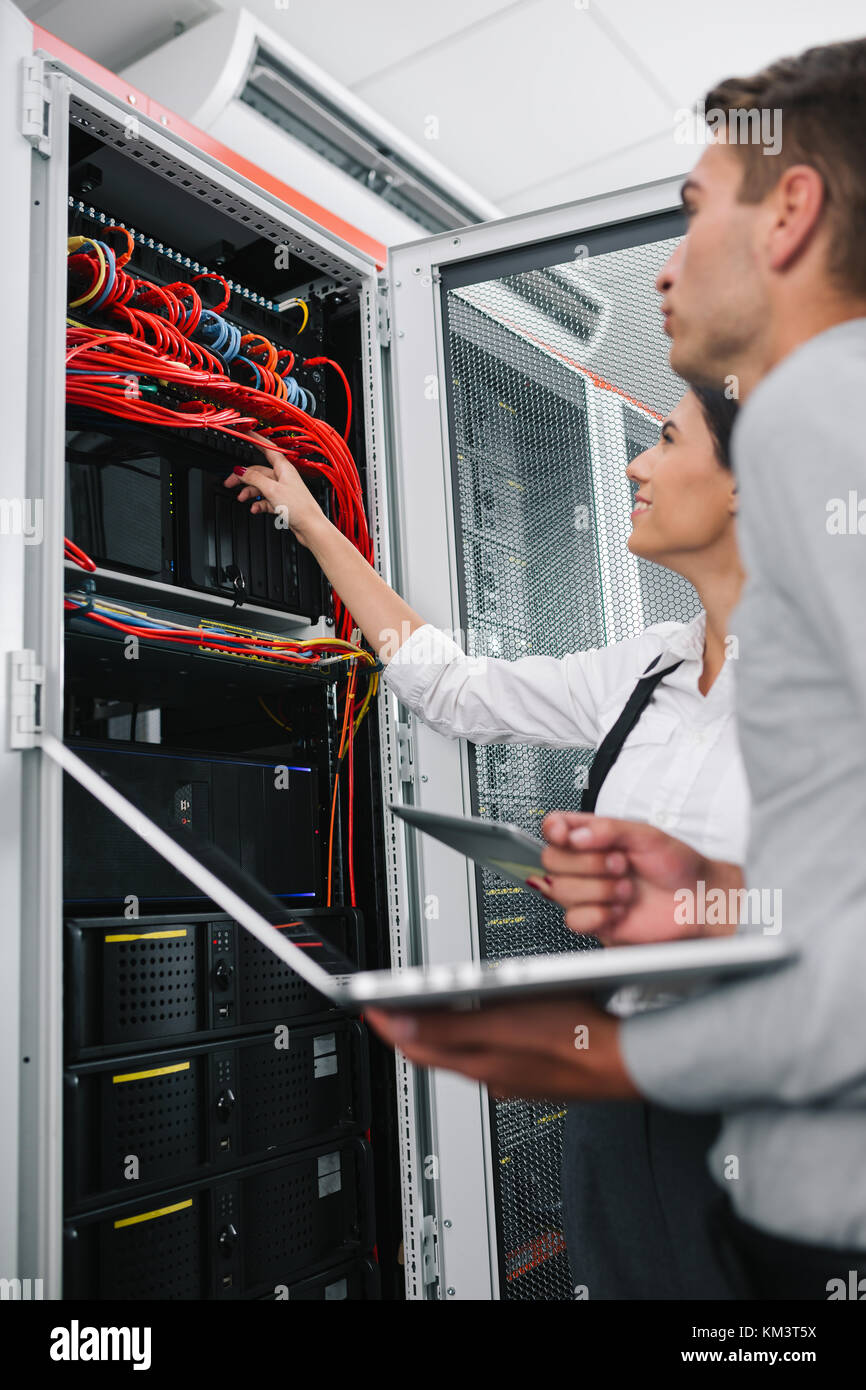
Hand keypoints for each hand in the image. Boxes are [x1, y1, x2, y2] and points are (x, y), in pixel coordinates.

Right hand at [223, 434, 325, 546]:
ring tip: (241, 498)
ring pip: (260, 486)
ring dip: (249, 492)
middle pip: (258, 471)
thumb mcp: (272, 489)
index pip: (267, 448)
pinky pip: (265, 499)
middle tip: (230, 482)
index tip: (245, 432)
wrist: (310, 526)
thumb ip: (254, 478)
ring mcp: (282, 489)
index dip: (255, 439)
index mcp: (283, 468)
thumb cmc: (299, 507)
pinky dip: (258, 503)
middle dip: (243, 476)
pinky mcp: (282, 502)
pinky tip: (255, 508)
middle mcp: (283, 476)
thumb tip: (240, 470)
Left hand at [366, 996, 637, 1099]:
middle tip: (387, 1007)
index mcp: (477, 1060)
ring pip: (462, 1053)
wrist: (626, 1061)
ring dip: (438, 1033)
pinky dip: (474, 1037)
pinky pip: (490, 1055)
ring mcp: (513, 1074)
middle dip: (407, 1028)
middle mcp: (490, 1072)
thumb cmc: (574, 1038)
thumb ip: (447, 1024)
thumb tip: (398, 1024)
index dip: (386, 1022)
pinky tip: (484, 1025)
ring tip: (423, 1012)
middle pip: (434, 1050)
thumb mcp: (504, 1019)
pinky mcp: (533, 1070)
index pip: (414, 1044)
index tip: (366, 1004)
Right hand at [535, 811, 740, 945]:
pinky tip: (621, 910)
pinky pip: (574, 920)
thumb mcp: (647, 834)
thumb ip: (609, 829)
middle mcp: (588, 865)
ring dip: (598, 889)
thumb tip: (576, 835)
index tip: (566, 835)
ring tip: (627, 889)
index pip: (554, 828)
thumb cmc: (679, 865)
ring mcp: (590, 893)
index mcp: (595, 837)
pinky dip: (598, 914)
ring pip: (560, 890)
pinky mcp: (596, 922)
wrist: (700, 902)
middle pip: (551, 860)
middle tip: (620, 864)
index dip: (554, 830)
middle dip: (586, 863)